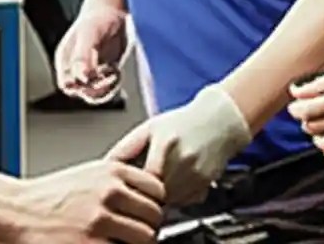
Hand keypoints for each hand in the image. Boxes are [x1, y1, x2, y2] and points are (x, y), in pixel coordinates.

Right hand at [14, 160, 164, 243]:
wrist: (13, 212)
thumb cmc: (47, 198)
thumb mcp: (87, 176)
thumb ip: (117, 184)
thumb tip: (148, 199)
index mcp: (110, 172)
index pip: (157, 189)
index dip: (153, 205)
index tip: (145, 214)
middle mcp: (108, 193)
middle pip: (154, 215)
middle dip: (147, 227)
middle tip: (133, 234)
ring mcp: (99, 221)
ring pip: (145, 238)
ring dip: (136, 243)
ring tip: (119, 242)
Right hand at [55, 7, 130, 102]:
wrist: (116, 11)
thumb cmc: (99, 18)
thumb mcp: (89, 34)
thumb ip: (83, 55)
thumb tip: (82, 78)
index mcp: (66, 59)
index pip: (66, 84)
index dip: (78, 85)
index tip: (93, 75)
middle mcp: (77, 67)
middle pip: (81, 92)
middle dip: (94, 88)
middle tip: (108, 74)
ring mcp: (93, 70)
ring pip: (95, 93)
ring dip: (106, 88)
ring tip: (114, 72)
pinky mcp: (107, 71)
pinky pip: (108, 88)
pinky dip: (114, 84)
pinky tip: (118, 71)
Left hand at [106, 85, 251, 205]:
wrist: (220, 121)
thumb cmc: (183, 122)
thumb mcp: (150, 127)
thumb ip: (126, 147)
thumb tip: (103, 165)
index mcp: (165, 144)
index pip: (144, 179)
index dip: (134, 185)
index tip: (127, 184)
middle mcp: (183, 161)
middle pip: (155, 192)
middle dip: (146, 191)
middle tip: (142, 181)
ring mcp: (197, 174)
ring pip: (169, 201)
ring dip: (161, 195)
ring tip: (161, 176)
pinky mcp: (206, 184)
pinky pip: (184, 201)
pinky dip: (177, 196)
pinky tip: (177, 178)